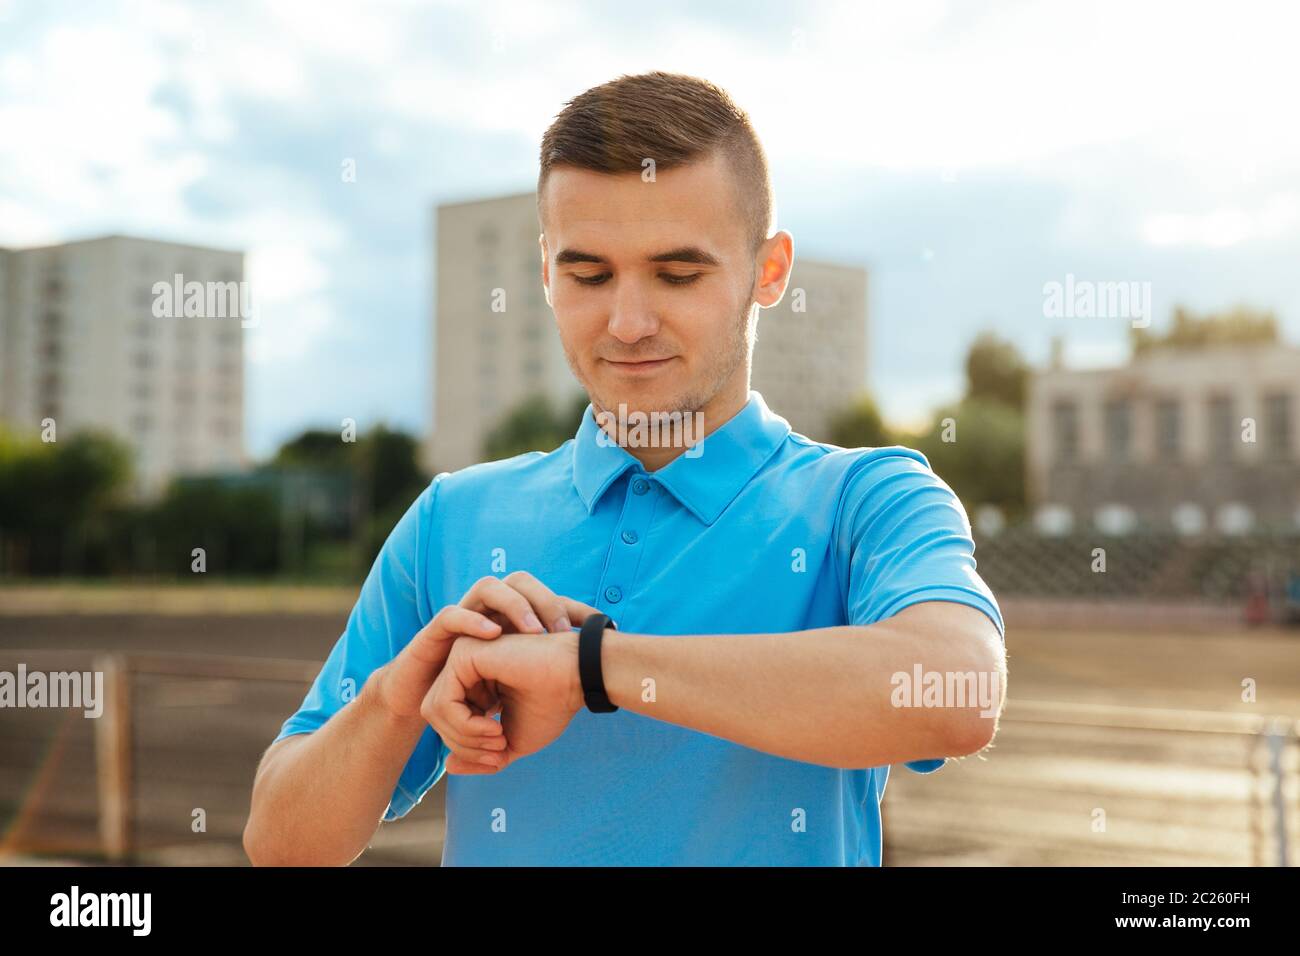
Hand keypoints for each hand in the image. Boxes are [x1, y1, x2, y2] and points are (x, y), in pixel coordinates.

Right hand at [374, 572, 597, 723]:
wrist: (424, 701)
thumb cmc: (476, 691)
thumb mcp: (518, 683)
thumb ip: (544, 674)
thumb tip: (589, 671)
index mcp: (510, 616)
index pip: (543, 594)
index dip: (567, 605)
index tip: (589, 627)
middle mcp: (488, 608)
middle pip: (519, 582)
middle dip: (545, 600)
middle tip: (563, 628)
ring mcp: (463, 613)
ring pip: (487, 587)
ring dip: (514, 606)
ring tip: (535, 630)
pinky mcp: (436, 630)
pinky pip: (452, 614)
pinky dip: (473, 619)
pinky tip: (493, 634)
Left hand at [422, 629, 589, 774]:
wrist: (576, 678)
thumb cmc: (551, 705)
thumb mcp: (512, 741)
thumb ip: (481, 755)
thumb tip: (449, 766)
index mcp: (474, 682)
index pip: (446, 721)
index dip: (467, 748)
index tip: (499, 756)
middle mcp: (463, 666)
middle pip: (434, 716)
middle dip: (462, 745)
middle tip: (496, 752)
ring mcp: (461, 656)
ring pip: (434, 710)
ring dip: (464, 737)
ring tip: (497, 739)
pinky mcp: (464, 654)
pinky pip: (444, 701)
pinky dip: (465, 724)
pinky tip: (494, 727)